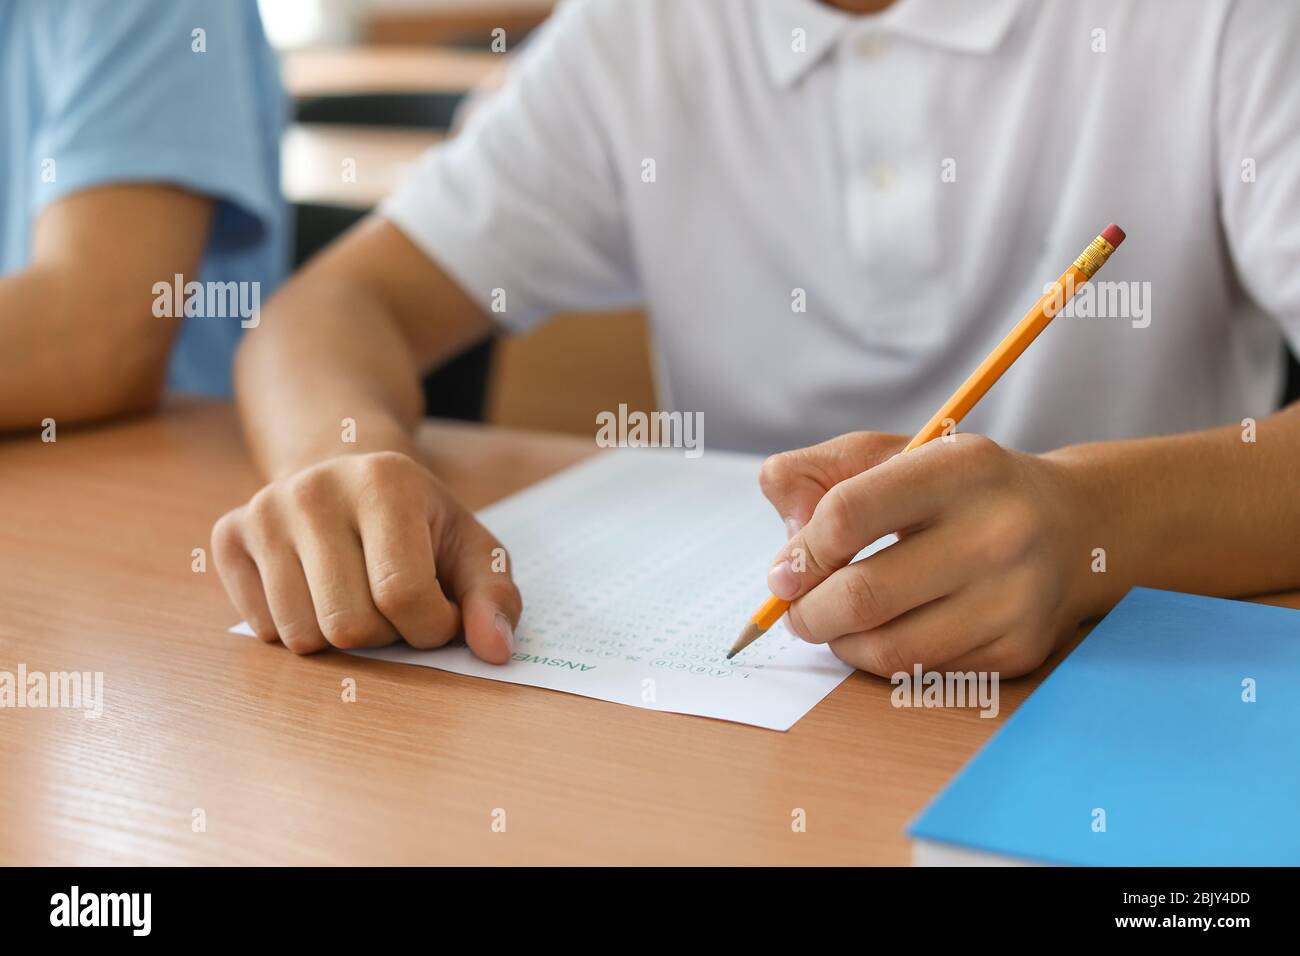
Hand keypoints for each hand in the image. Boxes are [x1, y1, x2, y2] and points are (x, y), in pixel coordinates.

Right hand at [212, 451, 519, 661]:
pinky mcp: (228, 535)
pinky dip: (298, 629)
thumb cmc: (420, 527)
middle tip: (395, 606)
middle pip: (349, 624)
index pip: (404, 596)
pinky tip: (316, 590)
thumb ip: (494, 599)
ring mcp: (264, 510)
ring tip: (357, 595)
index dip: (431, 627)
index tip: (441, 613)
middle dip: (385, 636)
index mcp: (385, 481)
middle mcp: (314, 489)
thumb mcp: (472, 551)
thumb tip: (495, 651)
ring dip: (341, 639)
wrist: (349, 478)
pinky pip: (263, 630)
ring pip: (302, 636)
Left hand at [758, 431, 1091, 677]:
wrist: (1071, 527)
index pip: (848, 513)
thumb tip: (787, 544)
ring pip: (888, 649)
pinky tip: (884, 632)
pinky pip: (922, 672)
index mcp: (961, 468)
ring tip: (835, 623)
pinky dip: (883, 660)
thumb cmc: (959, 489)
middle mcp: (998, 532)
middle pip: (863, 595)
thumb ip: (818, 474)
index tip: (783, 570)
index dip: (801, 551)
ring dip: (841, 643)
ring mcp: (1014, 598)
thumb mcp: (893, 454)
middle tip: (796, 610)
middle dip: (807, 612)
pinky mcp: (1019, 650)